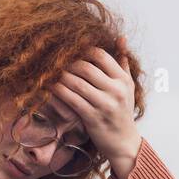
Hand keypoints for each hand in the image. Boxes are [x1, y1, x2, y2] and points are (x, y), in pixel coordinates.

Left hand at [51, 41, 141, 178]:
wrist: (123, 142)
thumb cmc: (122, 111)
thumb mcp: (127, 86)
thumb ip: (123, 62)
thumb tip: (121, 37)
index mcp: (123, 80)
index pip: (100, 55)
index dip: (83, 50)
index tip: (72, 52)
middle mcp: (115, 90)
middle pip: (86, 67)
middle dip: (68, 63)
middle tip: (56, 62)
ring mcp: (104, 105)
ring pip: (76, 83)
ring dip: (61, 76)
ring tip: (51, 73)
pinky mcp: (92, 118)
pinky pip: (72, 100)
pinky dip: (59, 92)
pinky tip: (51, 87)